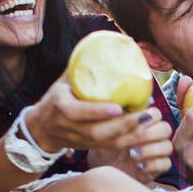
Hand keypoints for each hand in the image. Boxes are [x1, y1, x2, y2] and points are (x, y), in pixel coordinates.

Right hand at [26, 73, 162, 152]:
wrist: (42, 128)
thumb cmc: (56, 98)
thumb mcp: (62, 82)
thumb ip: (81, 68)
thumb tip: (104, 44)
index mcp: (61, 107)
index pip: (79, 112)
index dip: (98, 111)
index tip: (118, 106)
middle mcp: (70, 127)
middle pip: (98, 131)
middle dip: (124, 124)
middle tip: (147, 114)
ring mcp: (80, 140)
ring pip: (107, 142)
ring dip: (131, 134)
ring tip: (150, 121)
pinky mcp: (90, 147)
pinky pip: (111, 147)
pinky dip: (129, 140)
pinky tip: (144, 131)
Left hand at [86, 115, 173, 183]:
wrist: (103, 175)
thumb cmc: (103, 153)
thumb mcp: (103, 136)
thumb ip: (113, 123)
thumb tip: (117, 109)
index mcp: (142, 124)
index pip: (156, 114)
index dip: (149, 117)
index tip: (136, 124)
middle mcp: (153, 137)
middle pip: (166, 128)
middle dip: (150, 134)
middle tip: (132, 141)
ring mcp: (157, 152)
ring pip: (168, 146)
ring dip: (151, 149)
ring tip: (133, 155)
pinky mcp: (158, 168)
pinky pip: (166, 163)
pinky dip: (153, 164)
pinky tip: (139, 166)